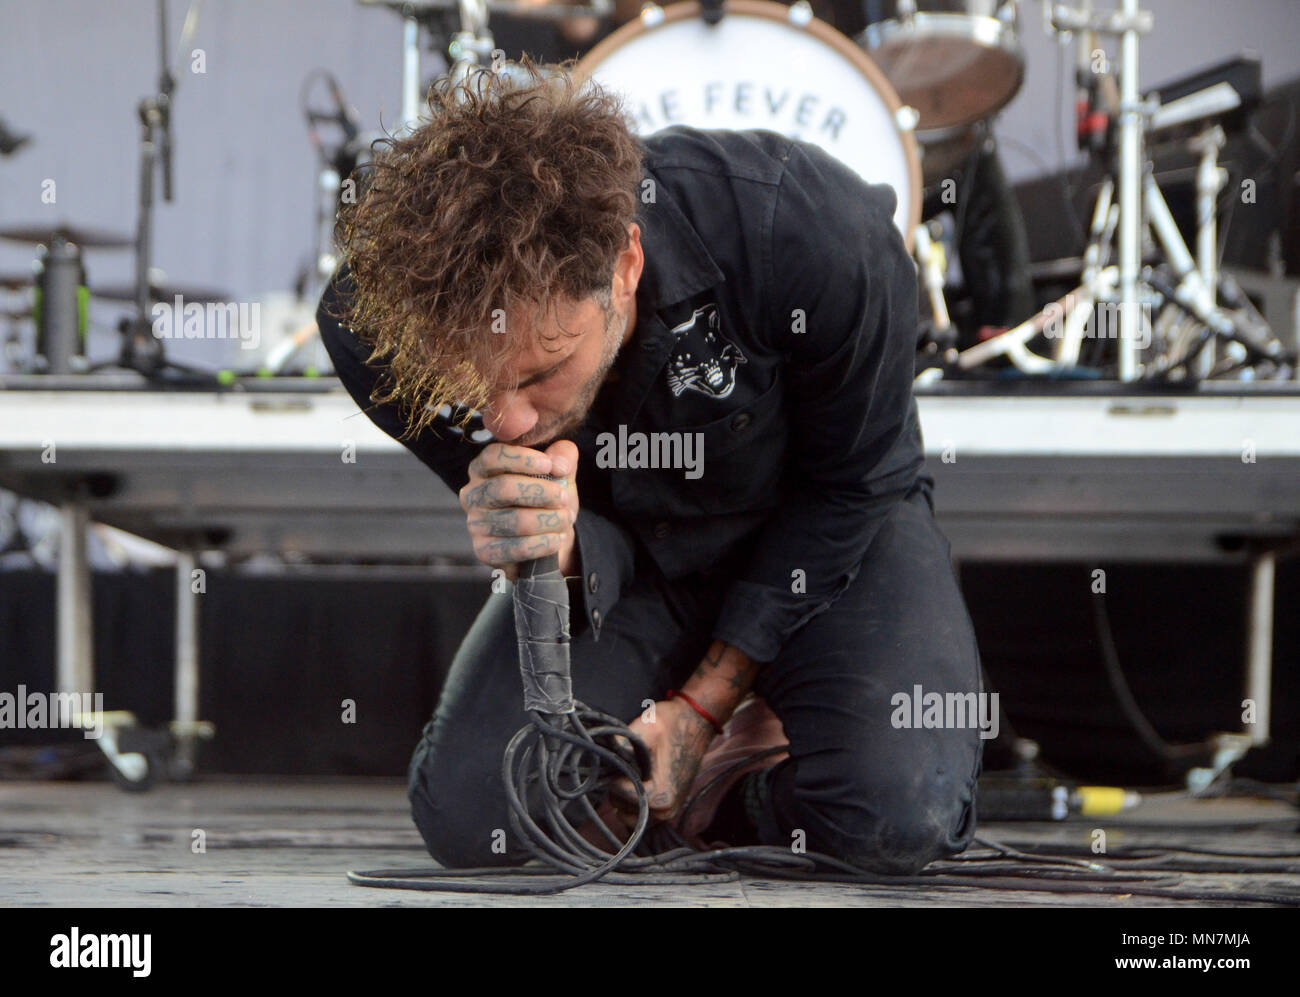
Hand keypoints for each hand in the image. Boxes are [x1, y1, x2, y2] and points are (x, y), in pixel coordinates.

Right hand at [459, 441, 579, 579]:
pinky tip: (556, 539)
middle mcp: (472, 494)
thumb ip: (563, 456)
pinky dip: (543, 543)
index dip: (523, 459)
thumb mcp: (558, 472)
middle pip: (504, 488)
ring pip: (515, 520)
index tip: (550, 466)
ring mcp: (475, 524)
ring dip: (548, 519)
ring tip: (565, 519)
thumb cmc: (545, 498)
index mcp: (483, 469)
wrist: (544, 538)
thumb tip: (561, 464)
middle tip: (564, 497)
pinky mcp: (484, 551)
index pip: (493, 456)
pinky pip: (517, 548)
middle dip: (542, 492)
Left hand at [607, 696, 716, 829]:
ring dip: (625, 791)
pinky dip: (633, 798)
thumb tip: (599, 753)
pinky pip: (638, 812)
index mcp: (661, 797)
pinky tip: (640, 778)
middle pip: (619, 804)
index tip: (628, 756)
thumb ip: (622, 743)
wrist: (696, 722)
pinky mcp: (667, 809)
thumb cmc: (672, 723)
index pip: (617, 792)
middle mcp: (666, 812)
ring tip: (637, 769)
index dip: (616, 771)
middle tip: (632, 761)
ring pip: (626, 811)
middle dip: (620, 782)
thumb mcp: (646, 728)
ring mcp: (668, 814)